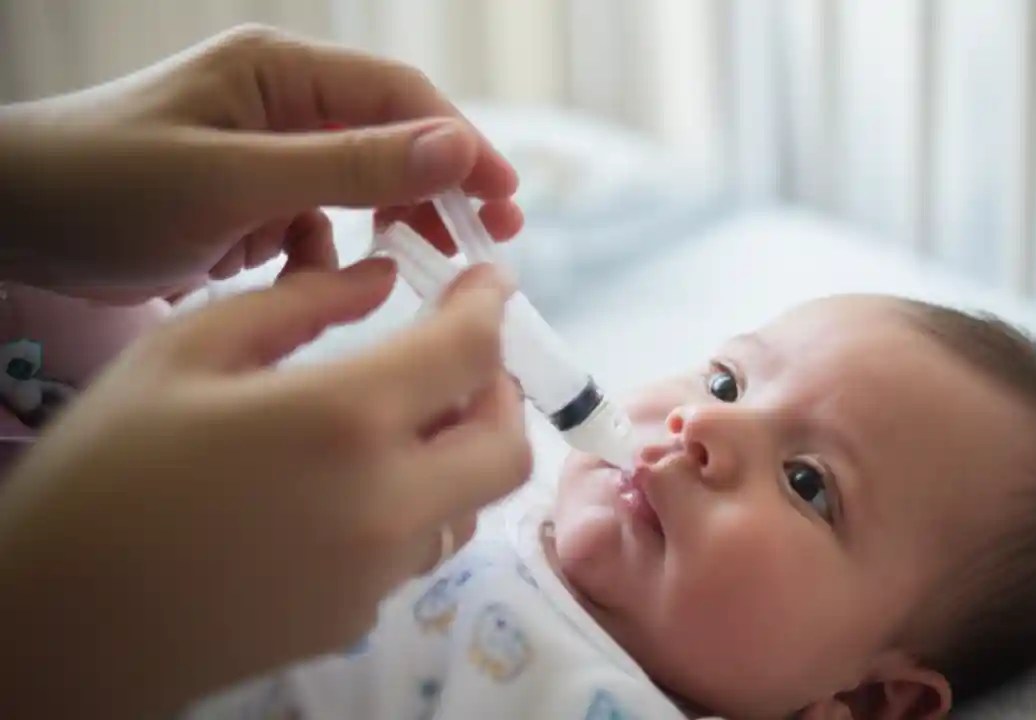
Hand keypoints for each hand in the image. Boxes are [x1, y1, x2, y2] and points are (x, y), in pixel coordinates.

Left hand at [0, 24, 522, 300]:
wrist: (11, 225)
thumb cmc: (108, 189)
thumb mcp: (235, 180)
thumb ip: (348, 164)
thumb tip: (457, 148)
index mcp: (278, 72)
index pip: (399, 96)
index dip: (462, 144)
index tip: (508, 200)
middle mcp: (280, 104)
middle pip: (390, 139)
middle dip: (439, 188)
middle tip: (489, 242)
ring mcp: (264, 154)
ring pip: (359, 186)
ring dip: (388, 223)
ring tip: (422, 265)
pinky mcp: (247, 202)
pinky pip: (314, 226)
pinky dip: (324, 257)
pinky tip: (315, 282)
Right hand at [0, 259, 531, 718]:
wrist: (59, 623)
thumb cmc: (104, 470)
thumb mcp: (184, 353)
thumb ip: (297, 305)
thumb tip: (380, 279)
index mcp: (345, 421)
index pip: (470, 353)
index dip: (489, 307)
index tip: (485, 284)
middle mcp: (388, 504)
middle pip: (508, 448)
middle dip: (501, 392)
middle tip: (457, 360)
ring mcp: (378, 575)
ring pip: (469, 505)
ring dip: (460, 454)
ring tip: (401, 421)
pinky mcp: (356, 619)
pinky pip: (417, 550)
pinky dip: (413, 505)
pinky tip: (349, 487)